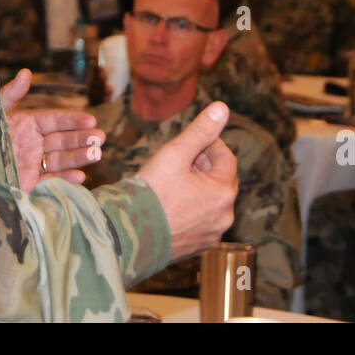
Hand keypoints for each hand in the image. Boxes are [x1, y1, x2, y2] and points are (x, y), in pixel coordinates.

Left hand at [0, 70, 105, 192]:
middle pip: (63, 140)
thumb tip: (26, 72)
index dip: (73, 121)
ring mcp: (33, 163)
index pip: (55, 121)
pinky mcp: (29, 183)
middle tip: (100, 137)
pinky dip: (66, 178)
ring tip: (96, 154)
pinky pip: (51, 180)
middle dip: (82, 139)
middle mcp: (34, 143)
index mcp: (27, 124)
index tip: (90, 120)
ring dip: (79, 157)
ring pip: (61, 159)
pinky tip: (80, 176)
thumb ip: (11, 94)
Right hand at [138, 101, 237, 259]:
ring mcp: (212, 234)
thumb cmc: (150, 192)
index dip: (207, 145)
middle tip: (176, 162)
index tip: (186, 145)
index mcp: (223, 192)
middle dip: (202, 167)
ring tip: (170, 183)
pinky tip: (168, 204)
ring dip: (197, 187)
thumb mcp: (175, 153)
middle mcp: (225, 216)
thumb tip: (222, 108)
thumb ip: (200, 130)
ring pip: (211, 200)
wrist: (128, 236)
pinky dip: (191, 208)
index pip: (226, 157)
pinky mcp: (198, 246)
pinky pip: (202, 220)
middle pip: (220, 180)